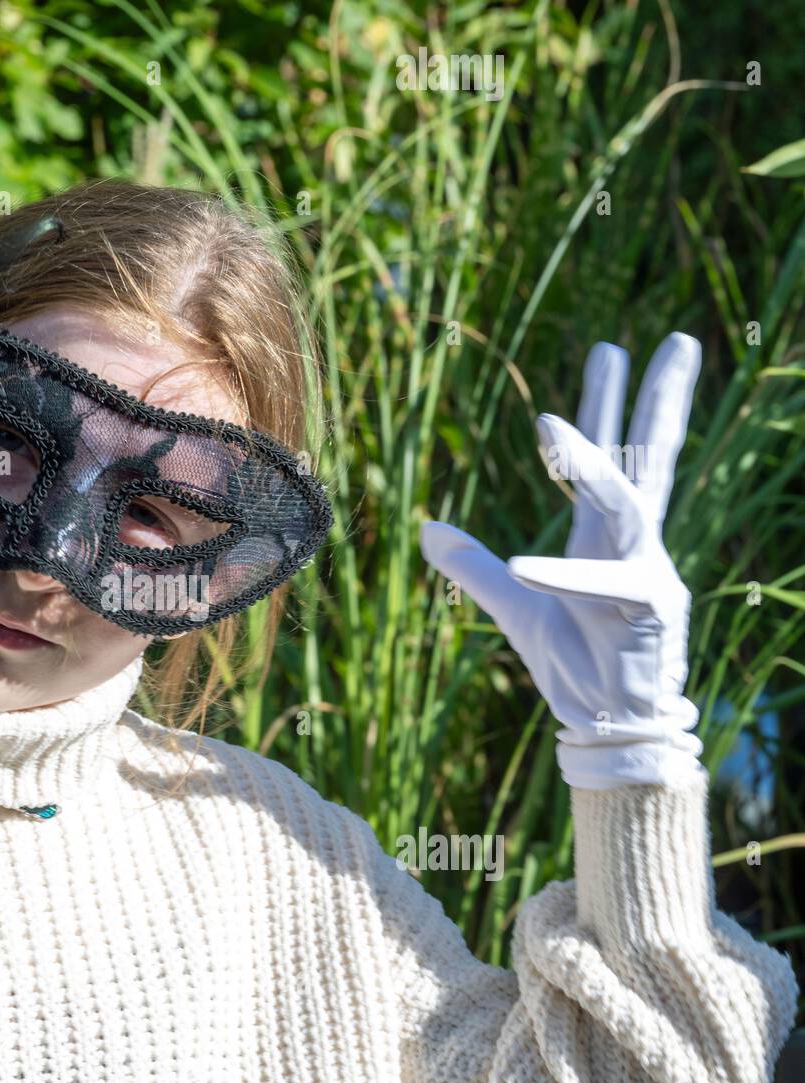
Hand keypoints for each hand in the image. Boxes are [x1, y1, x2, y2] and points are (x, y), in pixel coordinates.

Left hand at [419, 333, 704, 790]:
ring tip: (551, 424)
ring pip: (630, 508)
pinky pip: (607, 587)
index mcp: (605, 539)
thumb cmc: (573, 662)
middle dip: (661, 402)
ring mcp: (649, 576)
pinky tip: (526, 566)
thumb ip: (474, 565)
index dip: (612, 406)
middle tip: (676, 338)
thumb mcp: (514, 605)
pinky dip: (567, 576)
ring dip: (593, 468)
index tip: (611, 349)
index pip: (615, 459)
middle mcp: (635, 547)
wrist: (605, 725)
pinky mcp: (650, 615)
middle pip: (653, 461)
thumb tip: (426, 527)